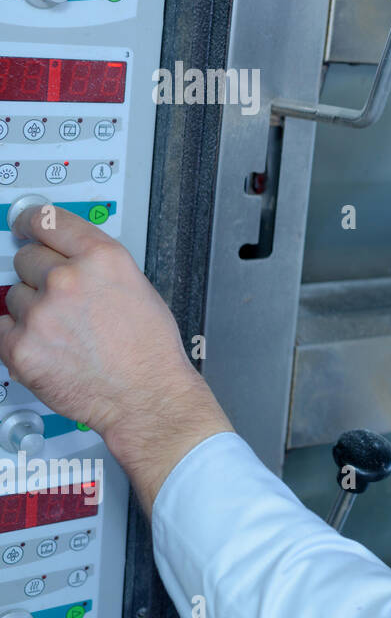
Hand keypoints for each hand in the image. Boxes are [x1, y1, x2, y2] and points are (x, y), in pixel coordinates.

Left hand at [0, 203, 204, 443]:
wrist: (146, 396)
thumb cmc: (149, 350)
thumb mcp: (138, 288)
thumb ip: (96, 266)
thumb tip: (66, 257)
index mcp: (103, 259)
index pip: (48, 220)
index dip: (31, 221)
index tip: (24, 223)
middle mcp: (69, 280)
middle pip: (26, 258)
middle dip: (39, 275)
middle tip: (60, 298)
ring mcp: (41, 314)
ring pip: (14, 294)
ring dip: (31, 309)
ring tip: (63, 330)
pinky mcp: (20, 347)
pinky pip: (1, 328)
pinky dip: (18, 336)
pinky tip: (47, 345)